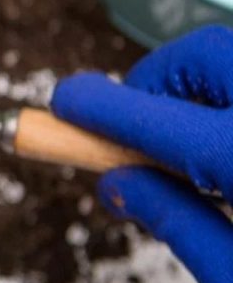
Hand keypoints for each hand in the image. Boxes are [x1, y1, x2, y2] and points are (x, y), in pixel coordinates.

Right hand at [51, 25, 232, 282]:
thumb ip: (176, 225)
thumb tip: (120, 185)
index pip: (155, 118)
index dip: (98, 107)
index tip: (65, 103)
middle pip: (203, 57)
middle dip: (155, 81)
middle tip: (134, 128)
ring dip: (199, 88)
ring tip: (194, 146)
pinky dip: (230, 99)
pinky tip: (230, 149)